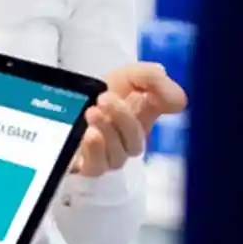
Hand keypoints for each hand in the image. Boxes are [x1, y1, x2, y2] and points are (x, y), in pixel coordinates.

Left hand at [72, 62, 187, 176]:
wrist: (63, 104)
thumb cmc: (97, 92)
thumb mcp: (126, 76)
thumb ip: (151, 78)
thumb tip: (179, 99)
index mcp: (142, 116)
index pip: (159, 111)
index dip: (161, 103)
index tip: (151, 94)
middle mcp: (128, 139)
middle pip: (135, 140)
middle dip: (122, 117)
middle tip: (105, 98)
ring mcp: (110, 156)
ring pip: (118, 155)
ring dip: (106, 131)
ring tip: (92, 112)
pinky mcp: (90, 167)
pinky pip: (98, 167)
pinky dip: (95, 151)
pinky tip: (90, 135)